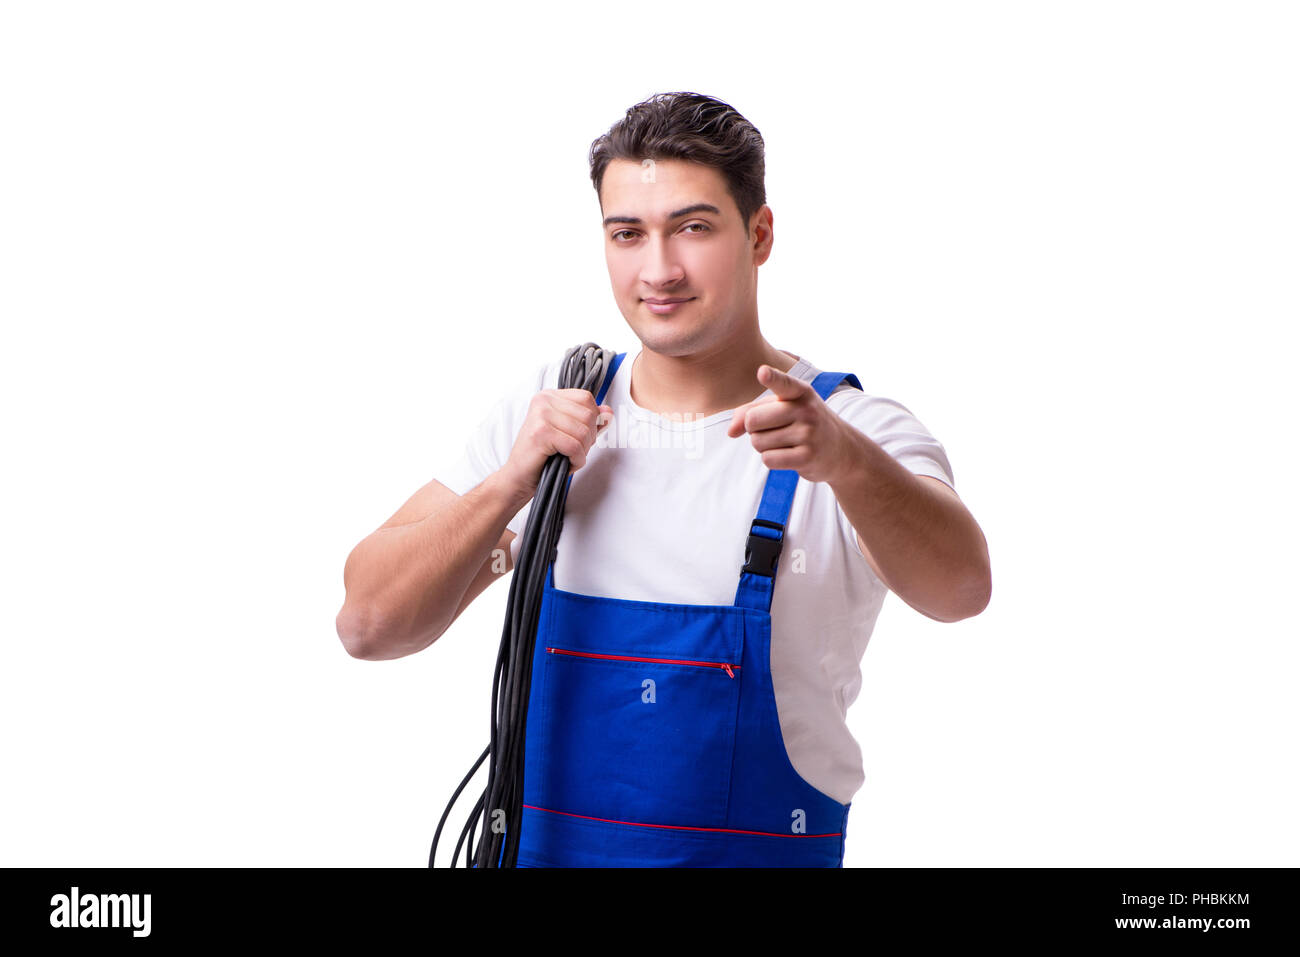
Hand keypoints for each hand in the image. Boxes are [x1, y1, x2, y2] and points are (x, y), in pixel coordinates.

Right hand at [500, 389, 612, 498]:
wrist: (518, 477)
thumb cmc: (543, 456)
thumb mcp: (569, 433)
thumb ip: (589, 420)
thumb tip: (608, 411)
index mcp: (549, 396)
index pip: (587, 398)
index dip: (592, 420)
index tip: (579, 436)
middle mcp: (544, 400)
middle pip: (588, 415)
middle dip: (588, 439)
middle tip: (573, 450)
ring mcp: (541, 415)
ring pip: (584, 432)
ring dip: (582, 452)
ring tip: (567, 457)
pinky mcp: (541, 433)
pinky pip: (575, 447)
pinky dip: (576, 461)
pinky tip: (565, 463)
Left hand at [726, 365, 855, 483]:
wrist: (842, 450)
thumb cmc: (803, 423)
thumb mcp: (782, 408)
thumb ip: (751, 411)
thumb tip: (730, 432)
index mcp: (800, 392)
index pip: (784, 383)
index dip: (772, 378)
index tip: (762, 372)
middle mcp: (806, 410)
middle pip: (753, 420)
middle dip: (754, 429)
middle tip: (775, 429)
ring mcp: (808, 434)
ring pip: (758, 442)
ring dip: (764, 446)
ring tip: (786, 442)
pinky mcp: (807, 457)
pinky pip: (768, 459)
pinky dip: (771, 459)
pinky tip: (789, 455)